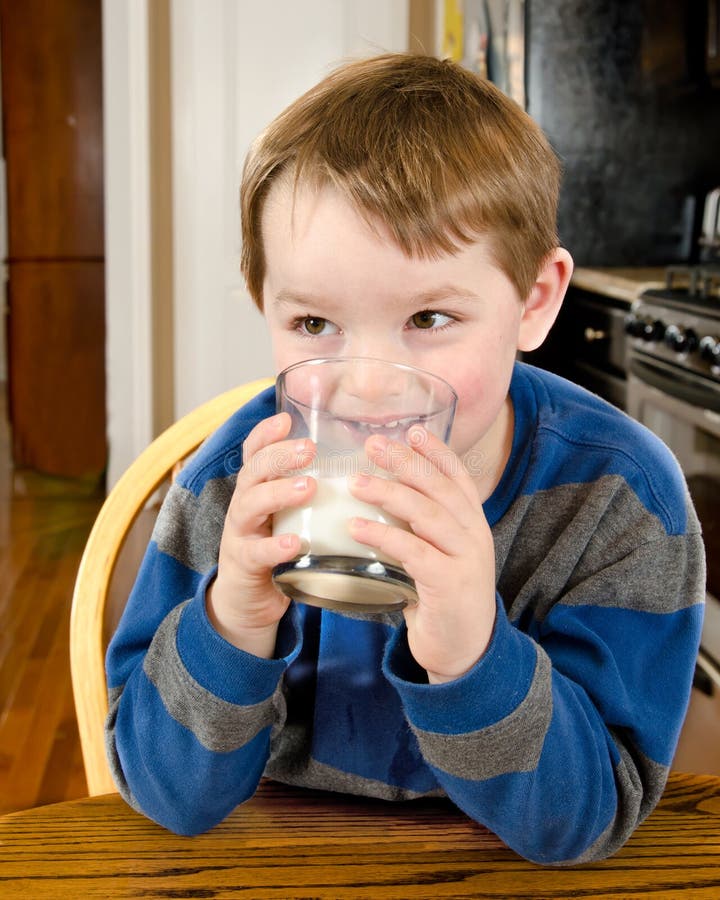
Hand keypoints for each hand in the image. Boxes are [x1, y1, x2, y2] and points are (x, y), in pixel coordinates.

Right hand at [206, 412, 315, 656]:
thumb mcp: (291, 515)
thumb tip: (365, 467)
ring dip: (279, 492)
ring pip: (250, 504)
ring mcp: (241, 534)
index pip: (254, 452)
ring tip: (307, 488)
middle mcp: (244, 504)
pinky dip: (276, 546)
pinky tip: (296, 544)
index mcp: (257, 488)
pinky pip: (257, 552)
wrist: (248, 600)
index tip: (286, 419)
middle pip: (252, 470)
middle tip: (309, 449)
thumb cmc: (278, 548)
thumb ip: (314, 491)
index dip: (266, 433)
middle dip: (279, 456)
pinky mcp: (245, 564)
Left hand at [348, 427, 495, 682]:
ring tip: (355, 481)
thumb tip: (376, 501)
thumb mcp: (438, 556)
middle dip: (405, 461)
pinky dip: (383, 535)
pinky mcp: (449, 584)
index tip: (411, 429)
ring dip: (389, 493)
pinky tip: (355, 526)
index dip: (436, 451)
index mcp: (472, 524)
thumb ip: (420, 531)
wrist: (465, 652)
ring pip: (427, 513)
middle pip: (440, 487)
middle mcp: (474, 535)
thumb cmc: (442, 600)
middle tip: (372, 443)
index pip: (458, 476)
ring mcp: (466, 558)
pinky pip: (413, 551)